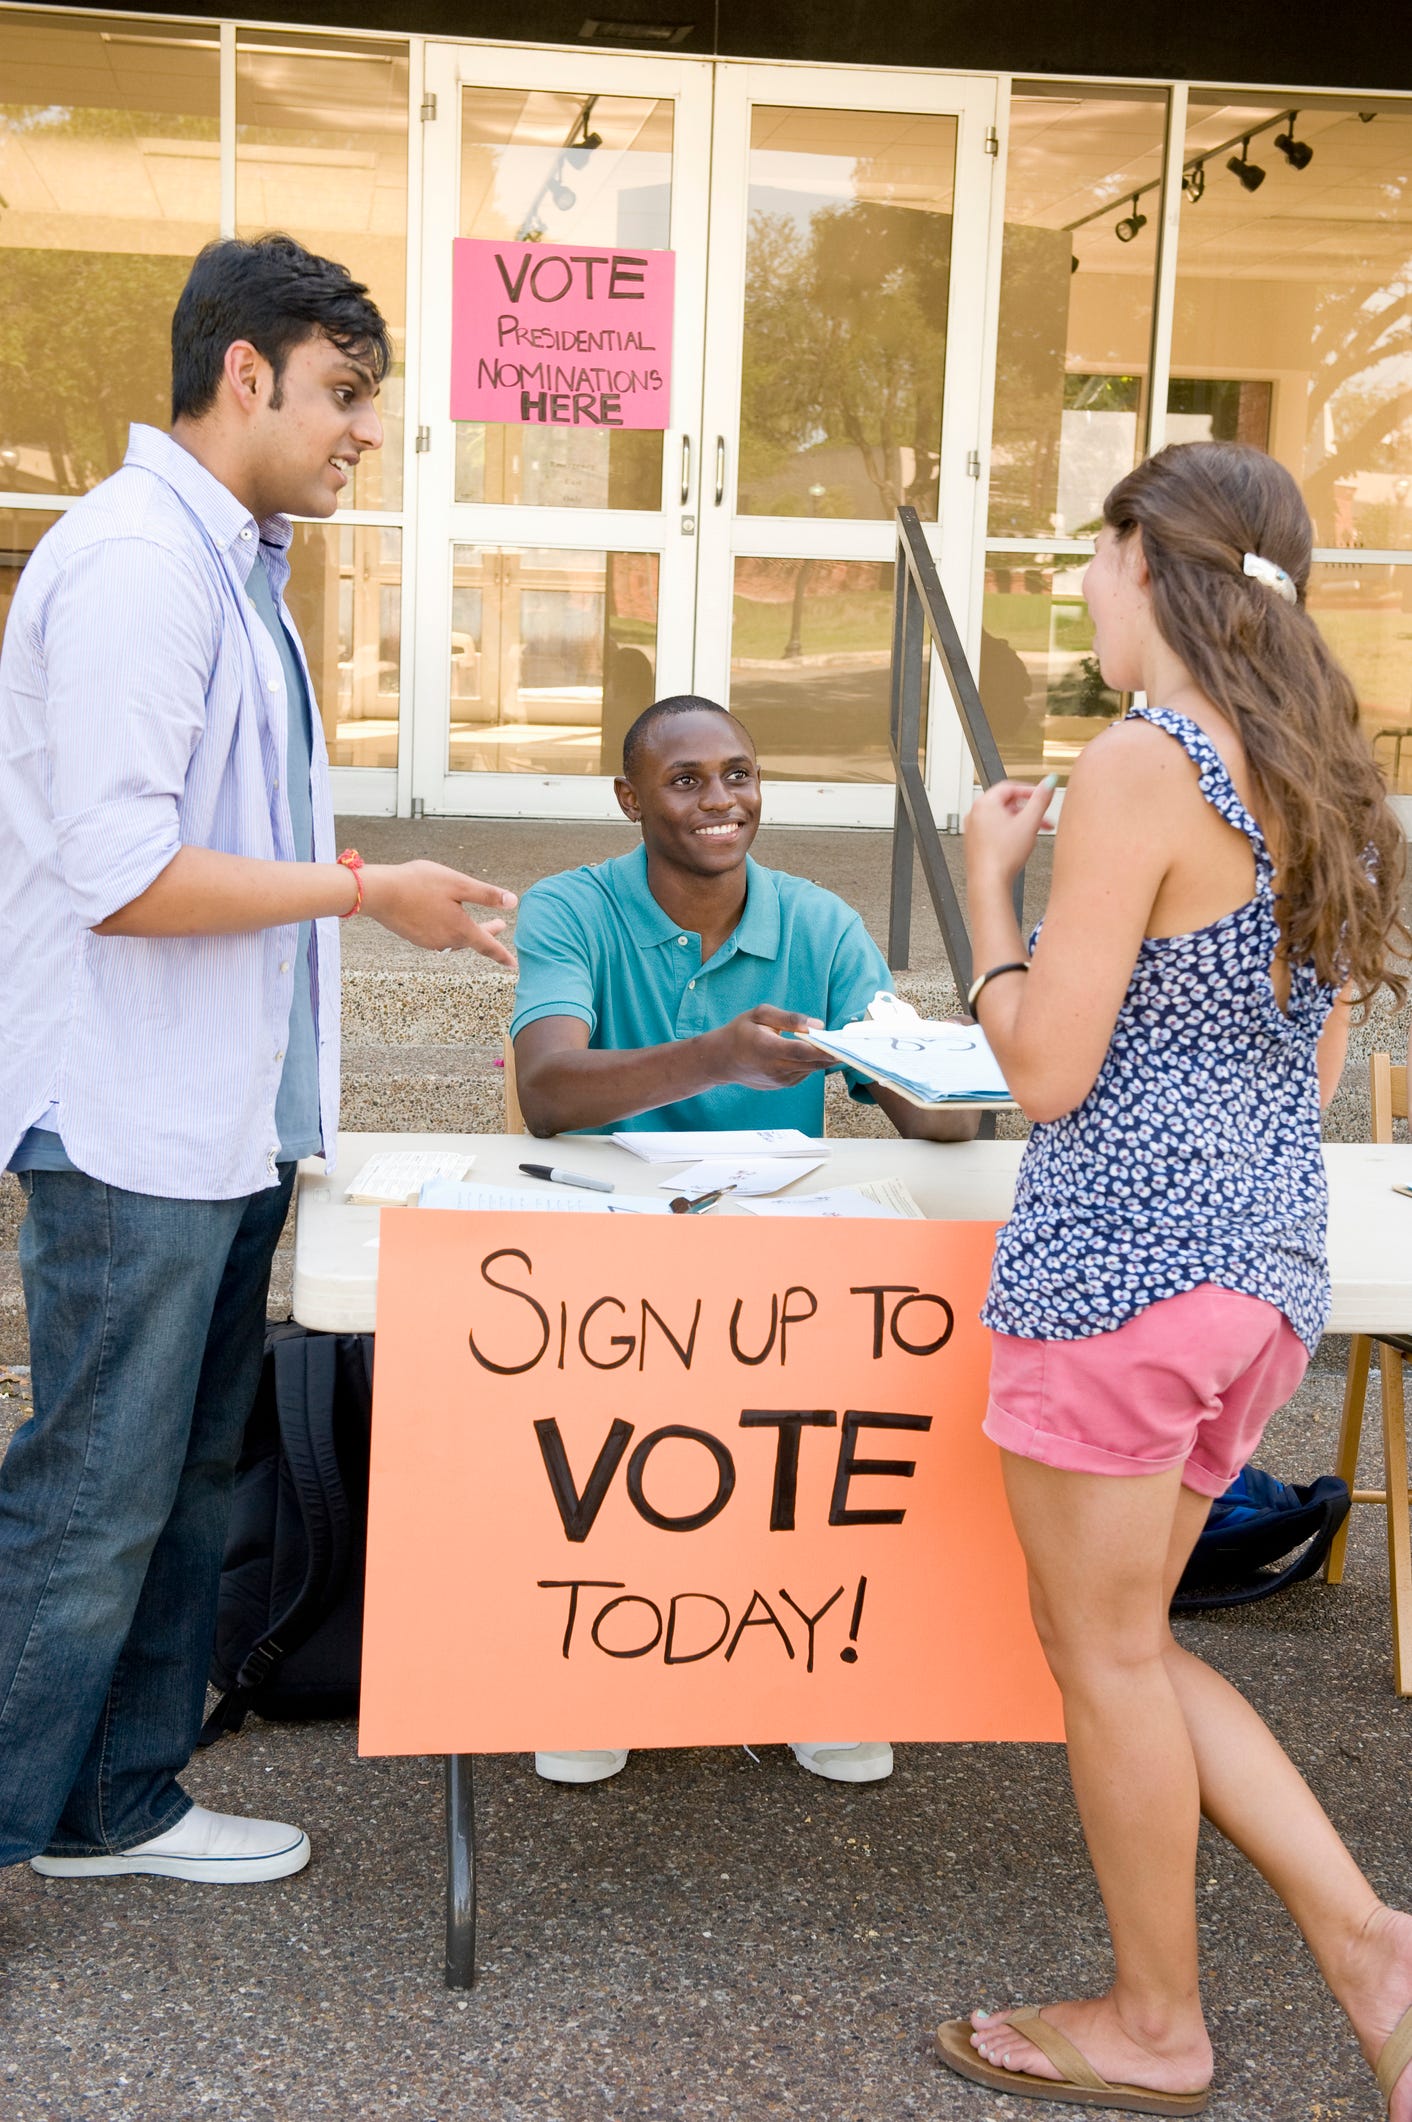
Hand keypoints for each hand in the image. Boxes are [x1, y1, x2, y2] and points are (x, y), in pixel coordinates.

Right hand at [359, 860, 517, 965]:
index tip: (514, 965)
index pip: (488, 946)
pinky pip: (438, 937)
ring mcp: (428, 942)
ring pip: (454, 940)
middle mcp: (446, 941)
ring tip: (470, 920)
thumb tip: (513, 902)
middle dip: (487, 933)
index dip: (503, 955)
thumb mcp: (458, 883)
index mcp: (460, 929)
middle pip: (472, 940)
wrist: (379, 893)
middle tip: (500, 924)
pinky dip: (447, 930)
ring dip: (466, 932)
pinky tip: (442, 919)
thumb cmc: (419, 883)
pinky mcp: (415, 938)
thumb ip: (486, 895)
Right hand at [708, 1005, 834, 1090]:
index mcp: (767, 1048)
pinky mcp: (782, 1085)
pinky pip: (803, 1073)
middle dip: (832, 1054)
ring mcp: (779, 1080)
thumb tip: (817, 1025)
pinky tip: (810, 1052)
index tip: (843, 1045)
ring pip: (810, 1070)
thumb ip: (789, 1018)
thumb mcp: (760, 1014)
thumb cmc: (741, 1032)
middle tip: (849, 1044)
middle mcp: (774, 1068)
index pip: (802, 1051)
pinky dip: (810, 1063)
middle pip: (812, 1063)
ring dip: (822, 1058)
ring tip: (833, 1044)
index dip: (825, 1049)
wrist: (722, 1060)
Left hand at [963, 777, 1054, 888]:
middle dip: (1027, 810)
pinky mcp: (975, 843)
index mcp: (985, 803)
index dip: (1029, 790)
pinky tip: (1019, 843)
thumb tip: (1049, 782)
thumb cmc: (1003, 856)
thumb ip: (1041, 800)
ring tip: (1034, 832)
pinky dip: (1009, 831)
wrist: (989, 882)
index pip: (1009, 787)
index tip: (1042, 795)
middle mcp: (975, 814)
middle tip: (1042, 818)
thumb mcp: (1029, 823)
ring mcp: (973, 829)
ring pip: (1001, 817)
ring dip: (1020, 821)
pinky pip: (994, 829)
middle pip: (1006, 803)